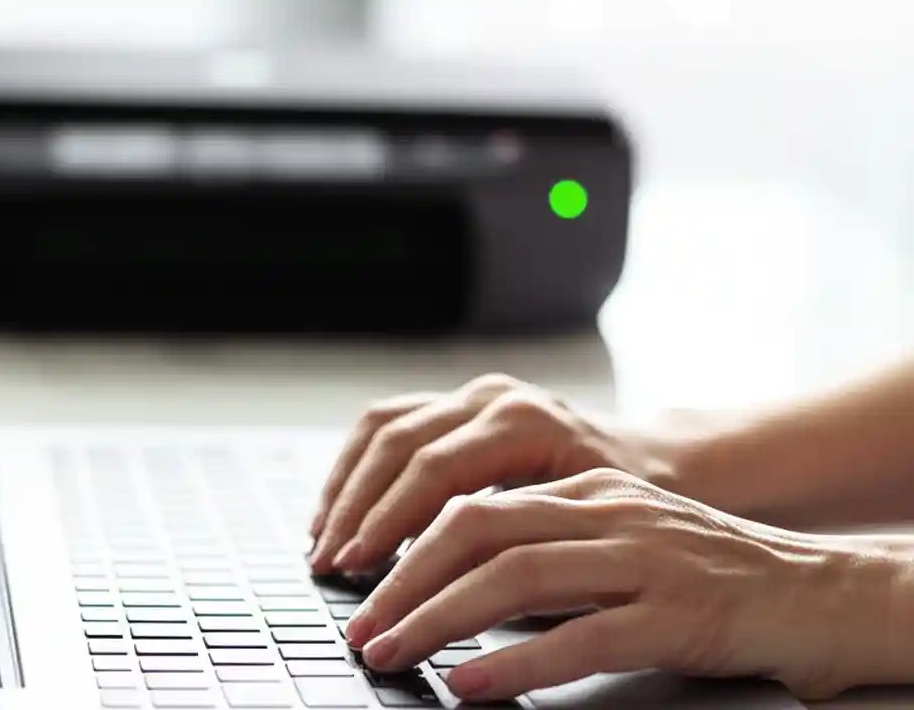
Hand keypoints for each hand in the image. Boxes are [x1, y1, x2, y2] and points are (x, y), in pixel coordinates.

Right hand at [309, 374, 695, 573]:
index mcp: (527, 422)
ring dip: (345, 488)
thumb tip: (453, 603)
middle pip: (399, 446)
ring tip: (322, 543)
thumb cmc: (638, 504)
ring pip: (382, 428)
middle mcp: (494, 398)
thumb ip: (521, 556)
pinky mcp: (457, 406)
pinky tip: (339, 512)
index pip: (435, 469)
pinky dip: (356, 470)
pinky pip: (389, 426)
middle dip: (356, 511)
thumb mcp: (588, 531)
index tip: (358, 566)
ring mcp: (472, 396)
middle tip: (329, 565)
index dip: (388, 521)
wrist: (662, 462)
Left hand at [345, 468, 913, 701]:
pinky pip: (579, 637)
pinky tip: (471, 685)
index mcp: (585, 490)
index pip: (471, 503)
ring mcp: (642, 560)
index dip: (404, 541)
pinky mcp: (675, 615)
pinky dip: (513, 663)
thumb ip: (544, 545)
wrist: (815, 590)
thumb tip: (451, 583)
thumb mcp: (615, 539)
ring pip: (514, 578)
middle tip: (359, 623)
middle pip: (476, 530)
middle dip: (402, 579)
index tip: (360, 578)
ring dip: (437, 619)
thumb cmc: (704, 574)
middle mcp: (606, 513)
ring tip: (391, 652)